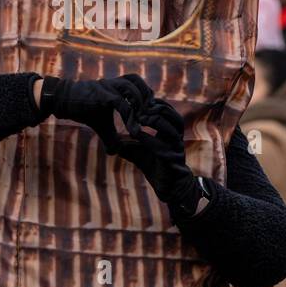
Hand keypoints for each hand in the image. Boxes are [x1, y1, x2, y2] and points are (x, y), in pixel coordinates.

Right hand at [39, 74, 151, 152]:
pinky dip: (130, 117)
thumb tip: (115, 152)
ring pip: (131, 88)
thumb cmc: (83, 110)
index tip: (151, 115)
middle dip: (147, 96)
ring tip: (144, 122)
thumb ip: (111, 137)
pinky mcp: (101, 95)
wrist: (62, 102)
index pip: (136, 84)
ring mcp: (106, 87)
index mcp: (115, 86)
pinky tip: (133, 131)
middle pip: (136, 80)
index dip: (146, 97)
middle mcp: (112, 83)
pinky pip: (121, 104)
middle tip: (151, 115)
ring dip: (140, 104)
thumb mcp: (101, 125)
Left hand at [114, 98, 204, 217]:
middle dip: (157, 109)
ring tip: (140, 118)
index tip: (136, 99)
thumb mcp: (136, 152)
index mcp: (169, 132)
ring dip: (157, 121)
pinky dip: (151, 140)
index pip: (166, 111)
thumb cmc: (153, 167)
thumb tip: (109, 137)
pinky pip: (164, 148)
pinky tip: (137, 135)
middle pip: (173, 115)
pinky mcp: (174, 161)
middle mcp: (176, 138)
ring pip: (174, 128)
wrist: (166, 188)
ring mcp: (176, 149)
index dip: (154, 104)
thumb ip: (126, 143)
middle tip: (139, 106)